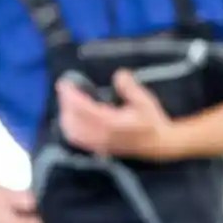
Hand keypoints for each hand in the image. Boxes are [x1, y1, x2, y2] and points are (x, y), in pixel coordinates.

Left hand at [57, 70, 176, 159]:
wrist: (157, 145)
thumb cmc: (152, 121)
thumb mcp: (145, 100)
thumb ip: (130, 88)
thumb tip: (119, 74)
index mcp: (112, 123)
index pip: (83, 108)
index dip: (71, 95)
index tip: (64, 83)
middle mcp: (102, 135)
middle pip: (73, 120)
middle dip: (65, 103)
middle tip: (64, 89)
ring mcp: (98, 144)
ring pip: (72, 132)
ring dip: (65, 115)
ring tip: (66, 101)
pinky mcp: (98, 148)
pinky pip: (77, 140)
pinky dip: (69, 127)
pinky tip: (70, 117)